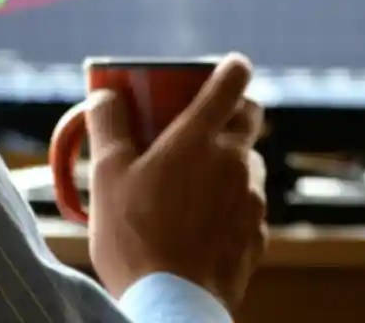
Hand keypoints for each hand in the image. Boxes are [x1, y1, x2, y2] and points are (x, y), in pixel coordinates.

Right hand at [86, 53, 267, 309]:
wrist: (170, 305)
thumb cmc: (134, 239)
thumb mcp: (106, 176)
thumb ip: (107, 126)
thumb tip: (105, 95)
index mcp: (198, 138)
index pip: (231, 82)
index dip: (233, 68)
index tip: (230, 65)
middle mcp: (235, 162)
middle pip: (249, 119)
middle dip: (233, 113)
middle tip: (203, 126)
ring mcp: (251, 199)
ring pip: (249, 164)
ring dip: (229, 165)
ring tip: (193, 188)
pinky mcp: (259, 234)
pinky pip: (248, 206)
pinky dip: (231, 205)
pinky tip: (202, 226)